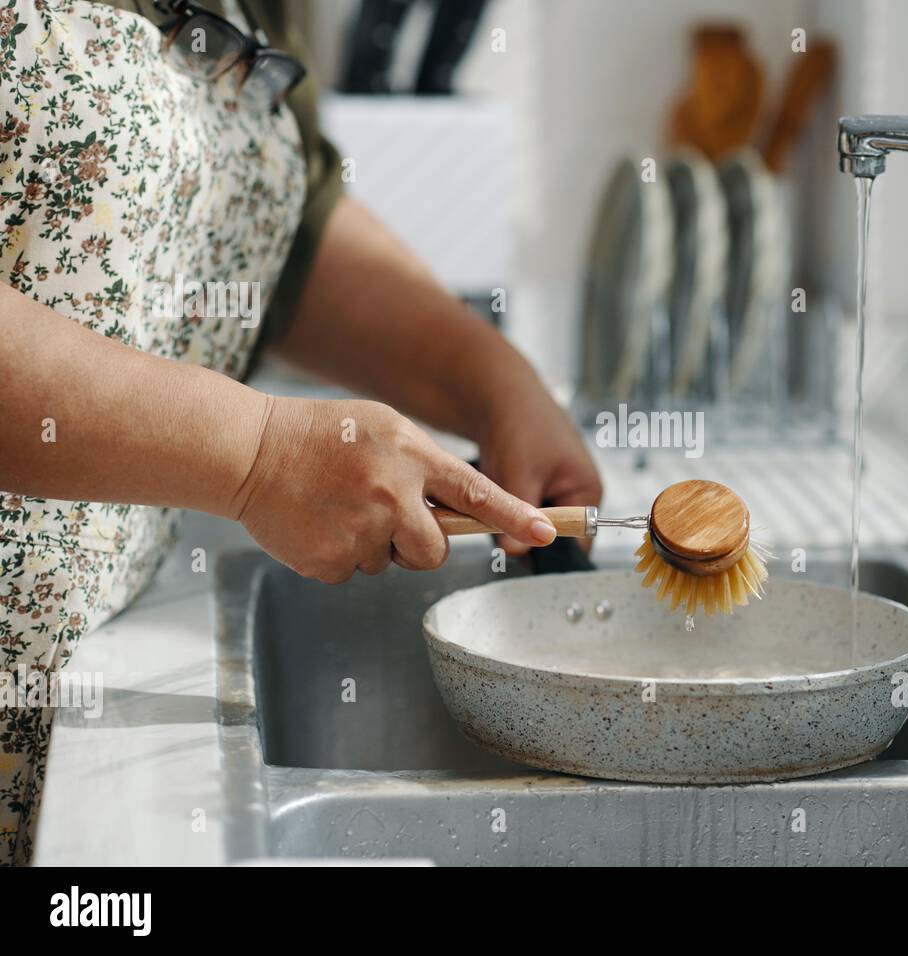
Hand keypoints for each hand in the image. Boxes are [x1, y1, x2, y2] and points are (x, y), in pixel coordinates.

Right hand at [234, 397, 556, 581]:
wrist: (247, 451)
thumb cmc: (321, 436)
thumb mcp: (386, 430)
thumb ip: (425, 466)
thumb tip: (459, 510)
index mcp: (412, 456)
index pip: (477, 492)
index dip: (515, 516)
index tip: (549, 532)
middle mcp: (393, 494)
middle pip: (434, 549)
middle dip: (416, 542)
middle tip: (381, 513)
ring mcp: (362, 529)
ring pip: (390, 563)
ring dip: (371, 545)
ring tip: (338, 507)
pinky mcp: (331, 560)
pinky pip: (352, 573)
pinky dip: (337, 556)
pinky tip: (317, 524)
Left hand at [476, 383, 602, 554]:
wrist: (496, 392)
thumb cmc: (520, 423)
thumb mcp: (519, 477)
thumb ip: (519, 520)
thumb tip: (516, 555)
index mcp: (588, 492)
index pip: (577, 544)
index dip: (548, 551)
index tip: (519, 551)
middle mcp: (576, 494)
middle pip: (552, 536)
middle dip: (524, 533)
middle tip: (499, 523)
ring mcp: (554, 489)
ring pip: (531, 525)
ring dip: (511, 518)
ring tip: (496, 499)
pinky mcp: (534, 486)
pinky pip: (520, 511)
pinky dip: (504, 507)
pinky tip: (494, 492)